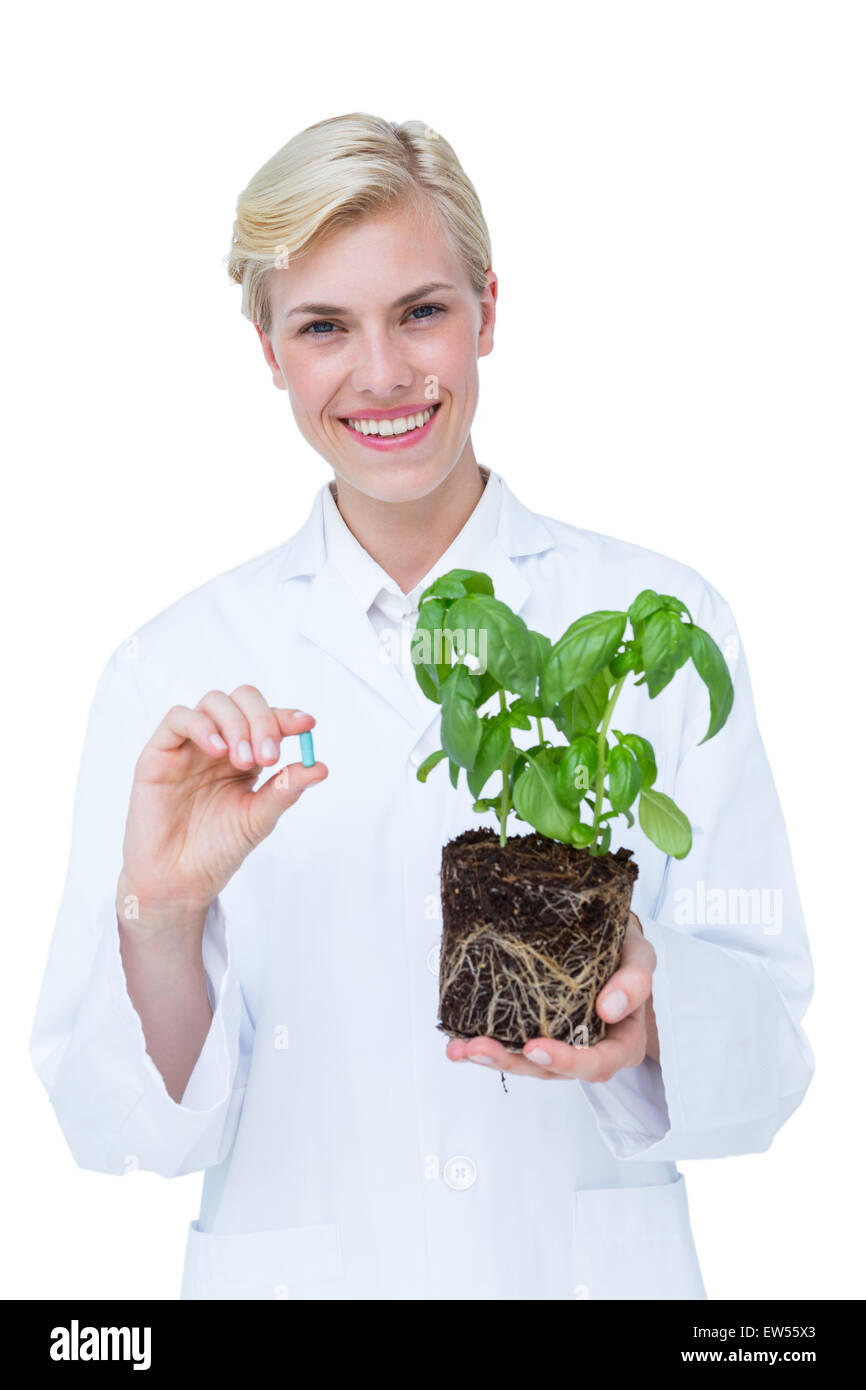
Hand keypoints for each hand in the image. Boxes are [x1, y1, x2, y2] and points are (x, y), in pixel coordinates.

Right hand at [117, 686, 326, 918]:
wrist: (180, 880)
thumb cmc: (217, 849)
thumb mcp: (258, 818)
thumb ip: (285, 790)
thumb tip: (320, 767)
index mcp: (245, 755)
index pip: (268, 719)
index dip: (286, 716)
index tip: (306, 725)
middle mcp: (218, 744)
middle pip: (242, 700)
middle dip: (262, 719)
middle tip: (268, 756)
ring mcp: (189, 746)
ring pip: (214, 701)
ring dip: (236, 724)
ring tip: (245, 762)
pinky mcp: (159, 753)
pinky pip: (177, 718)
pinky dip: (201, 726)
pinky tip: (218, 750)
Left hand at [445, 911, 658, 1079]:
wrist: (610, 939)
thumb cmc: (625, 951)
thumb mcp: (640, 957)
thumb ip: (635, 980)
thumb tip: (609, 1008)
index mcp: (622, 1042)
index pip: (599, 1063)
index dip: (567, 1061)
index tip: (535, 1046)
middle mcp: (589, 1051)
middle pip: (551, 1070)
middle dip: (512, 1062)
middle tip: (479, 1047)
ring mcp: (560, 1044)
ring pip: (526, 1063)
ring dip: (491, 1057)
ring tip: (460, 1047)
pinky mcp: (535, 1033)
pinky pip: (511, 1045)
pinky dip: (483, 1046)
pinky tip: (457, 1044)